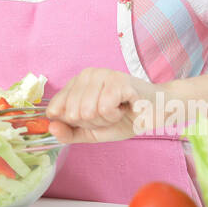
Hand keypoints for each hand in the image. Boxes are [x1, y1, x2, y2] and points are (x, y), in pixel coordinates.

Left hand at [45, 68, 160, 143]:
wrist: (158, 113)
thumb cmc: (126, 118)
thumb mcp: (91, 131)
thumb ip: (69, 132)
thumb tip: (50, 127)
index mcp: (77, 82)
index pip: (56, 109)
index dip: (74, 122)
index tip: (92, 119)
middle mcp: (87, 74)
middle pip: (72, 113)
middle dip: (92, 123)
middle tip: (109, 115)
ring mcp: (103, 74)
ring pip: (87, 111)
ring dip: (105, 120)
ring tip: (118, 111)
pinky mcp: (118, 81)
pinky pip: (103, 108)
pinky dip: (115, 116)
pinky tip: (125, 108)